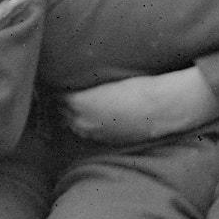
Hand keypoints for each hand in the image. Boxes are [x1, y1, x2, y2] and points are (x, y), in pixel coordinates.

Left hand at [62, 68, 218, 144]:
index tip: (66, 81)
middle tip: (74, 91)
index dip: (62, 88)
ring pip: (74, 125)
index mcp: (78, 102)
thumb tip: (75, 79)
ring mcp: (94, 133)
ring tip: (83, 104)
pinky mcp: (106, 140)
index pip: (59, 96)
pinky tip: (97, 116)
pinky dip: (89, 124)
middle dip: (66, 103)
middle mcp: (81, 121)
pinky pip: (89, 133)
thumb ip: (87, 84)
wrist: (160, 108)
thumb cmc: (137, 87)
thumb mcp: (109, 80)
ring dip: (76, 115)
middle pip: (63, 112)